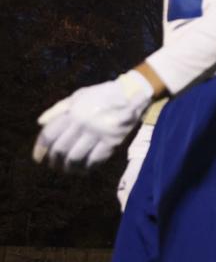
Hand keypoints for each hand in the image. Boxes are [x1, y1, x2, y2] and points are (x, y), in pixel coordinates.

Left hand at [34, 70, 152, 170]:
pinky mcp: (112, 140)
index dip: (40, 148)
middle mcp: (82, 123)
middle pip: (61, 148)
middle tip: (54, 166)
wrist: (132, 92)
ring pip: (76, 157)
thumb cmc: (102, 94)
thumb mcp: (79, 95)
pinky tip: (84, 169)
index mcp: (72, 111)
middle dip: (54, 160)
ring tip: (67, 170)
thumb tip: (40, 123)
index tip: (38, 158)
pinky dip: (87, 167)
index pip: (49, 134)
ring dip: (68, 167)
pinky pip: (95, 159)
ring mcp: (98, 133)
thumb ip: (58, 108)